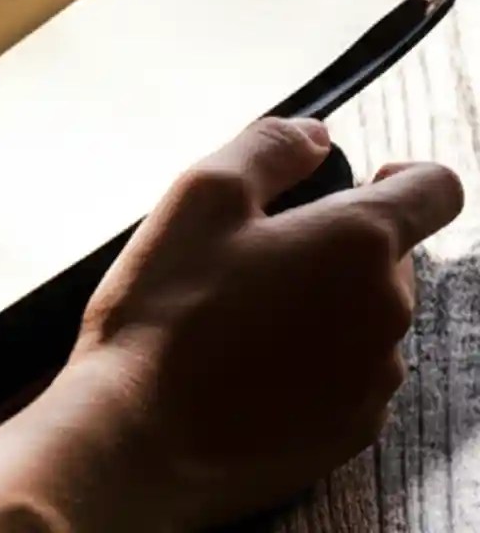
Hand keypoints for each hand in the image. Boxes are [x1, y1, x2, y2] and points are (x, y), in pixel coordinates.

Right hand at [26, 117, 463, 529]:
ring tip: (238, 325)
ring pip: (366, 322)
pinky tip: (245, 373)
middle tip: (251, 263)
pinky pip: (347, 380)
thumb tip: (315, 135)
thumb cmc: (164, 313)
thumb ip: (268, 148)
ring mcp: (373, 380)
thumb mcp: (199, 196)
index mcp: (360, 243)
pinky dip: (310, 367)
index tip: (357, 186)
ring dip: (321, 311)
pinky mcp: (348, 433)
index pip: (437, 188)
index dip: (402, 176)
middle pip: (389, 260)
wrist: (136, 438)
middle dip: (335, 251)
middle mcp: (387, 312)